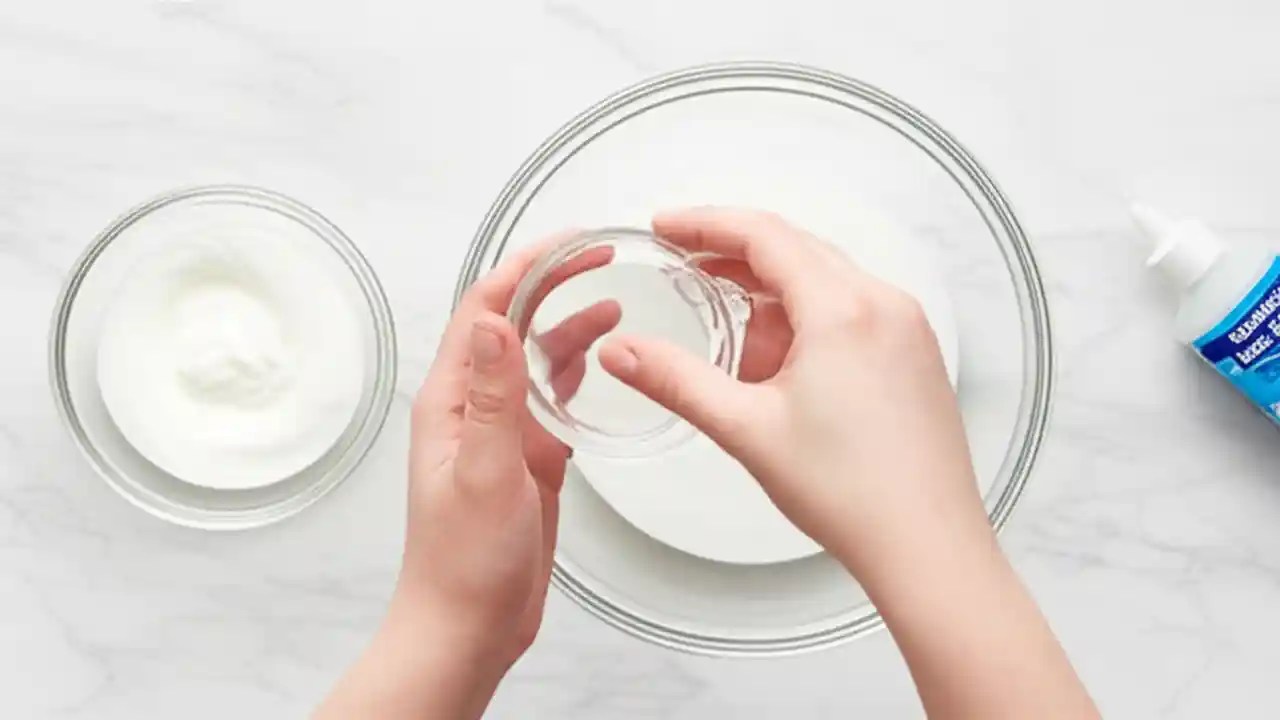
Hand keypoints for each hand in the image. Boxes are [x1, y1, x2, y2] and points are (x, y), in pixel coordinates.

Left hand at [317, 238, 618, 719]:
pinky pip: (552, 401)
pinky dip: (577, 375)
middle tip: (599, 258)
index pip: (483, 310)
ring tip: (613, 303)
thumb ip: (491, 397)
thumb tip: (493, 322)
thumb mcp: (483, 472)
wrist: (468, 626)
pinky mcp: (527, 458)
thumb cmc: (463, 563)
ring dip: (570, 327)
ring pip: (537, 361)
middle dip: (552, 284)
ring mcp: (501, 432)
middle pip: (512, 325)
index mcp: (451, 401)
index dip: (525, 268)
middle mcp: (473, 407)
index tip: (569, 245)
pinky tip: (601, 367)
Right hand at [599, 209, 1096, 719]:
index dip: (705, 223)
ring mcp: (906, 329)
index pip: (764, 234)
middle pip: (796, 250)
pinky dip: (804, 318)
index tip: (666, 227)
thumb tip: (622, 352)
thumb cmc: (854, 494)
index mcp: (844, 309)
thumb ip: (676, 381)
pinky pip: (851, 311)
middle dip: (732, 255)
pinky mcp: (913, 356)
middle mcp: (884, 305)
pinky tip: (774, 358)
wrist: (928, 546)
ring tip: (720, 323)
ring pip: (824, 281)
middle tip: (682, 264)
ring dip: (769, 291)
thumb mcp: (747, 430)